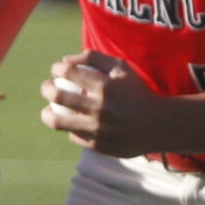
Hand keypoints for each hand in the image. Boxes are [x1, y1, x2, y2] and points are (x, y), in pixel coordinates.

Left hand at [39, 51, 162, 155]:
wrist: (159, 124)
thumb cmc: (137, 92)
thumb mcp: (121, 68)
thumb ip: (94, 58)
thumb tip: (65, 61)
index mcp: (105, 86)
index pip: (68, 72)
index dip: (57, 69)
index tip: (57, 71)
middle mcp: (99, 108)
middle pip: (57, 96)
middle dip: (46, 89)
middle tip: (47, 88)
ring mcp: (98, 129)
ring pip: (58, 122)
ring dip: (47, 114)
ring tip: (47, 111)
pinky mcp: (99, 146)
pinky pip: (75, 136)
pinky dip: (72, 129)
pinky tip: (73, 123)